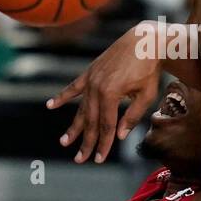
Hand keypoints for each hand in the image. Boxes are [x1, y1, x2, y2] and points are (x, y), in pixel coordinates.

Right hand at [46, 24, 162, 163]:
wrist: (145, 40)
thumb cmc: (150, 69)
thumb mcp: (146, 95)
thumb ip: (132, 116)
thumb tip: (119, 136)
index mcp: (112, 94)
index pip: (106, 126)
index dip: (103, 144)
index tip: (99, 159)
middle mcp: (97, 87)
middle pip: (91, 121)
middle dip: (86, 142)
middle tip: (79, 159)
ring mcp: (91, 78)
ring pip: (81, 108)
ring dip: (74, 126)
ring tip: (64, 141)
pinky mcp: (90, 71)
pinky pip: (73, 86)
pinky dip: (62, 96)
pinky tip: (51, 105)